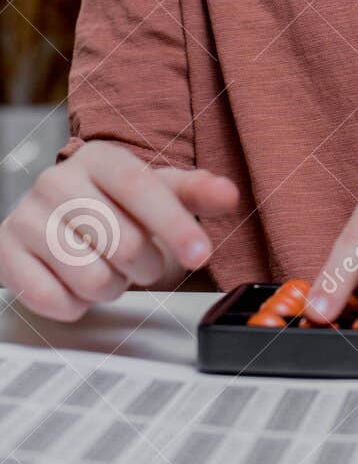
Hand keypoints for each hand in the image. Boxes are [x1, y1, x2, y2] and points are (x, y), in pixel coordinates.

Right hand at [0, 140, 238, 320]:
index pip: (141, 187)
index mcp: (99, 158)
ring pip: (90, 278)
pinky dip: (76, 305)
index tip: (201, 254)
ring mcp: (27, 217)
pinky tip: (77, 286)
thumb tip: (229, 194)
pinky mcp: (5, 253)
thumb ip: (196, 191)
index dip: (174, 224)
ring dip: (111, 287)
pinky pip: (52, 299)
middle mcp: (57, 181)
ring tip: (108, 270)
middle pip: (121, 242)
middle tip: (141, 263)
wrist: (61, 219)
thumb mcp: (161, 191)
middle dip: (145, 266)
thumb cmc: (118, 206)